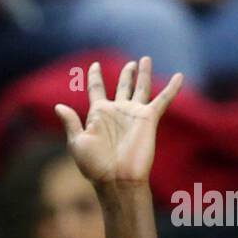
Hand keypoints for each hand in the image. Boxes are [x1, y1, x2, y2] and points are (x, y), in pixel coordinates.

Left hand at [55, 58, 183, 186]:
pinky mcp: (149, 119)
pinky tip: (179, 76)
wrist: (116, 178)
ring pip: (141, 88)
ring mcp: (133, 114)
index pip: (97, 89)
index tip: (93, 65)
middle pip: (123, 86)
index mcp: (98, 115)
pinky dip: (172, 88)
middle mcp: (117, 112)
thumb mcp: (77, 142)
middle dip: (126, 74)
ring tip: (145, 59)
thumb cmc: (94, 164)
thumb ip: (71, 122)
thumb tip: (58, 106)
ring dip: (144, 74)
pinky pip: (162, 100)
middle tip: (131, 63)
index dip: (95, 77)